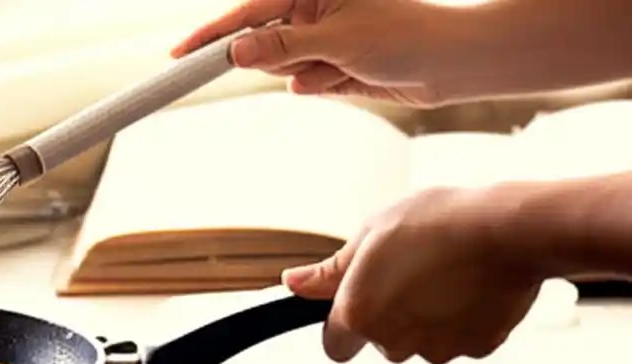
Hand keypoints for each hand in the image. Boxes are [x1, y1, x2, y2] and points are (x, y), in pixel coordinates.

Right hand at [171, 0, 505, 106]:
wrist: (450, 64)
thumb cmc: (405, 35)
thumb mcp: (338, 41)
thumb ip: (283, 48)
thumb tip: (237, 53)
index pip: (249, 12)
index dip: (214, 34)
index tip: (180, 54)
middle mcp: (312, 10)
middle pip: (263, 44)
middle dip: (280, 60)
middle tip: (314, 60)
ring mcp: (320, 39)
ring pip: (284, 69)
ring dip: (309, 75)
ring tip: (346, 67)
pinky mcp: (331, 64)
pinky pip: (306, 84)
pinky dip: (324, 85)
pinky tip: (352, 77)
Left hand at [282, 186, 545, 363]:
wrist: (510, 232)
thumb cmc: (443, 224)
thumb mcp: (372, 232)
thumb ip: (330, 271)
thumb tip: (294, 283)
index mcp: (359, 313)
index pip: (333, 345)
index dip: (341, 324)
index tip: (355, 305)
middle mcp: (393, 340)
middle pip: (380, 342)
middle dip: (389, 316)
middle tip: (409, 271)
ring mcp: (437, 349)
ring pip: (420, 342)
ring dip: (426, 318)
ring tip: (444, 272)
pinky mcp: (475, 348)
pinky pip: (459, 339)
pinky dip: (462, 320)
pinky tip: (469, 285)